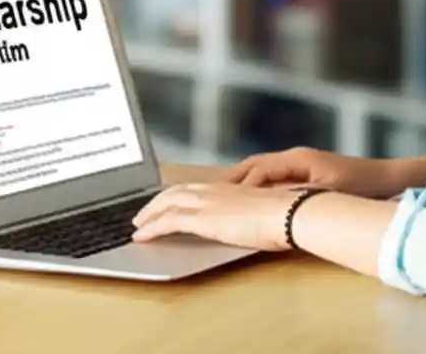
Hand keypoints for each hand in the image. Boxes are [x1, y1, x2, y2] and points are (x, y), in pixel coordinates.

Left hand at [130, 182, 299, 250]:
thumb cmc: (282, 215)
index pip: (191, 188)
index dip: (173, 195)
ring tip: (137, 226)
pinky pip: (166, 222)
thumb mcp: (259, 211)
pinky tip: (141, 236)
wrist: (287, 213)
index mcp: (224, 188)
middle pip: (172, 193)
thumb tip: (245, 223)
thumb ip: (245, 214)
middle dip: (154, 203)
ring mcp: (204, 203)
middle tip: (142, 214)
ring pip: (164, 204)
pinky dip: (150, 228)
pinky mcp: (200, 218)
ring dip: (148, 215)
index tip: (164, 202)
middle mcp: (210, 191)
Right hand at [224, 147, 399, 198]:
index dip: (242, 186)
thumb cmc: (360, 184)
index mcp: (297, 159)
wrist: (386, 178)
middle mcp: (294, 157)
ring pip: (260, 168)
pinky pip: (271, 175)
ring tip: (221, 195)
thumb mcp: (328, 190)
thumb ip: (299, 193)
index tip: (225, 201)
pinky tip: (250, 197)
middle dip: (232, 179)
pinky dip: (255, 183)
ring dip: (241, 180)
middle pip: (253, 165)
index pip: (259, 170)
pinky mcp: (305, 171)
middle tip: (209, 194)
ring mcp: (299, 163)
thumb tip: (271, 198)